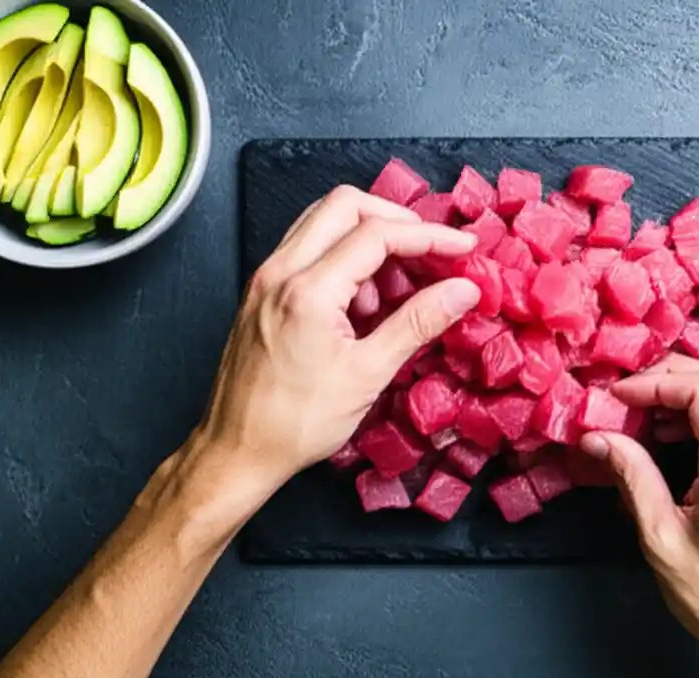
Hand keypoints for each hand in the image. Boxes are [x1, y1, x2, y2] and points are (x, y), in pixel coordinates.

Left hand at [180, 185, 478, 520]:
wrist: (236, 452)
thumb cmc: (296, 424)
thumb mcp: (368, 374)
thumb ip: (418, 323)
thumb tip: (462, 291)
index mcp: (307, 290)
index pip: (377, 233)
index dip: (429, 236)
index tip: (462, 248)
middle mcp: (279, 272)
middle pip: (345, 205)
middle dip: (397, 221)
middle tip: (430, 253)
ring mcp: (265, 280)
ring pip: (323, 222)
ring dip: (368, 237)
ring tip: (397, 288)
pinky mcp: (261, 293)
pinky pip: (307, 250)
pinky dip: (343, 259)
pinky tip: (363, 304)